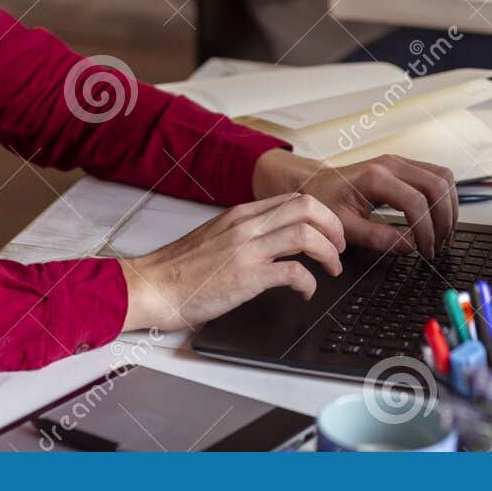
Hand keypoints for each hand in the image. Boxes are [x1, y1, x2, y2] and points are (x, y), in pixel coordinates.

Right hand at [119, 192, 345, 331]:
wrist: (151, 286)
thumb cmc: (179, 269)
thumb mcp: (215, 236)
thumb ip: (244, 232)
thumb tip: (275, 239)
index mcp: (240, 214)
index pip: (294, 199)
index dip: (323, 214)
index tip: (330, 233)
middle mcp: (246, 225)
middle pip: (308, 208)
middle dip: (335, 227)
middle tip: (339, 248)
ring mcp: (246, 249)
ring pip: (306, 235)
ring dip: (329, 252)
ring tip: (332, 269)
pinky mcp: (246, 277)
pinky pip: (293, 272)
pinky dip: (309, 282)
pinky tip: (305, 292)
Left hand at [252, 148, 458, 258]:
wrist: (314, 182)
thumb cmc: (325, 201)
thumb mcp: (343, 226)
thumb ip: (377, 238)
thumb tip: (409, 247)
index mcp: (375, 177)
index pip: (416, 202)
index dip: (426, 230)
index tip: (425, 251)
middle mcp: (392, 164)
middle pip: (437, 186)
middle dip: (443, 220)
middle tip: (438, 246)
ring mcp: (400, 162)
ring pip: (443, 177)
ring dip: (449, 207)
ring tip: (442, 234)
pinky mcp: (404, 166)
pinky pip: (437, 176)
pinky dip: (444, 197)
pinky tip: (439, 218)